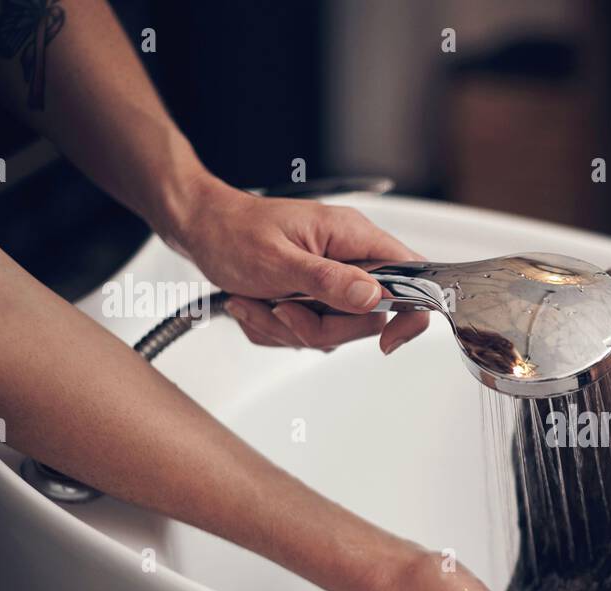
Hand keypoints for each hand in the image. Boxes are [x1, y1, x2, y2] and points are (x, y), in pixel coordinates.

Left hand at [165, 176, 431, 353]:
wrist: (198, 228)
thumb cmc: (232, 232)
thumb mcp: (278, 260)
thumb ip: (329, 281)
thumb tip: (374, 296)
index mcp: (353, 237)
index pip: (413, 277)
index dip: (410, 313)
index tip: (388, 340)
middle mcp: (350, 259)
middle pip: (369, 319)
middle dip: (321, 327)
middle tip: (284, 309)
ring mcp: (333, 280)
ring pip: (336, 332)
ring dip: (291, 328)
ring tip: (259, 301)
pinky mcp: (314, 297)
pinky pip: (309, 333)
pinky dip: (277, 329)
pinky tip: (256, 304)